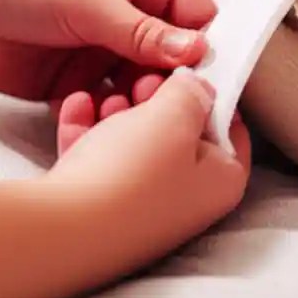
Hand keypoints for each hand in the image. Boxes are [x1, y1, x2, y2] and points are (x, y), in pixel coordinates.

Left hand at [0, 0, 216, 102]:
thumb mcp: (90, 2)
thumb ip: (144, 32)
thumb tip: (197, 50)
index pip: (198, 15)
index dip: (201, 47)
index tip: (197, 78)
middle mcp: (132, 12)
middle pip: (176, 58)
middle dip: (168, 82)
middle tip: (151, 97)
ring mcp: (107, 47)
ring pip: (145, 86)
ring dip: (137, 102)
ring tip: (119, 108)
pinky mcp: (82, 79)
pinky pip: (111, 105)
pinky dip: (108, 115)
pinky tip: (93, 116)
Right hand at [46, 71, 251, 271]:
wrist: (66, 229)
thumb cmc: (133, 173)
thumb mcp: (174, 116)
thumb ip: (192, 93)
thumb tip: (199, 87)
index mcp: (221, 183)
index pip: (231, 130)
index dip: (211, 94)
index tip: (189, 68)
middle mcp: (185, 201)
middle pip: (179, 135)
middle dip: (157, 101)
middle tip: (143, 80)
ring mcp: (140, 207)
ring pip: (134, 145)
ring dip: (119, 113)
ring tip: (108, 96)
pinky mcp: (99, 208)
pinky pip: (97, 159)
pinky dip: (86, 131)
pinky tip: (76, 105)